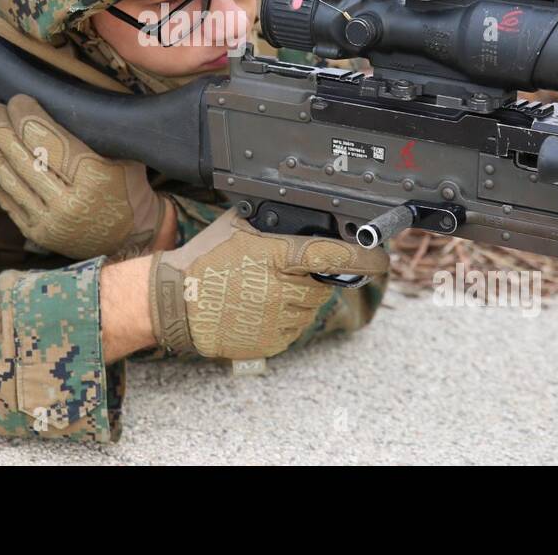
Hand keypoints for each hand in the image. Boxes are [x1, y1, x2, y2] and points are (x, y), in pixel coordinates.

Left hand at [0, 94, 168, 259]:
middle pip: (24, 158)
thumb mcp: (124, 154)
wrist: (130, 235)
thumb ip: (94, 133)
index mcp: (93, 177)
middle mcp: (69, 202)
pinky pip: (7, 201)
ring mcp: (50, 221)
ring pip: (10, 180)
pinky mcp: (37, 233)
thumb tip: (57, 100)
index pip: (50, 140)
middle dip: (3, 129)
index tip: (16, 99)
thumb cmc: (127, 185)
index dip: (28, 117)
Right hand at [148, 208, 389, 359]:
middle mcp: (286, 290)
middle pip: (322, 283)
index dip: (366, 257)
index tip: (382, 258)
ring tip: (258, 288)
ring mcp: (280, 320)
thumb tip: (304, 214)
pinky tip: (254, 307)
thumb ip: (275, 220)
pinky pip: (293, 328)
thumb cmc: (204, 260)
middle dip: (311, 275)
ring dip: (295, 297)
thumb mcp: (239, 225)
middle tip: (279, 270)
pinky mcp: (273, 342)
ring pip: (308, 306)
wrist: (176, 302)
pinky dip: (282, 317)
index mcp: (281, 257)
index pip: (337, 256)